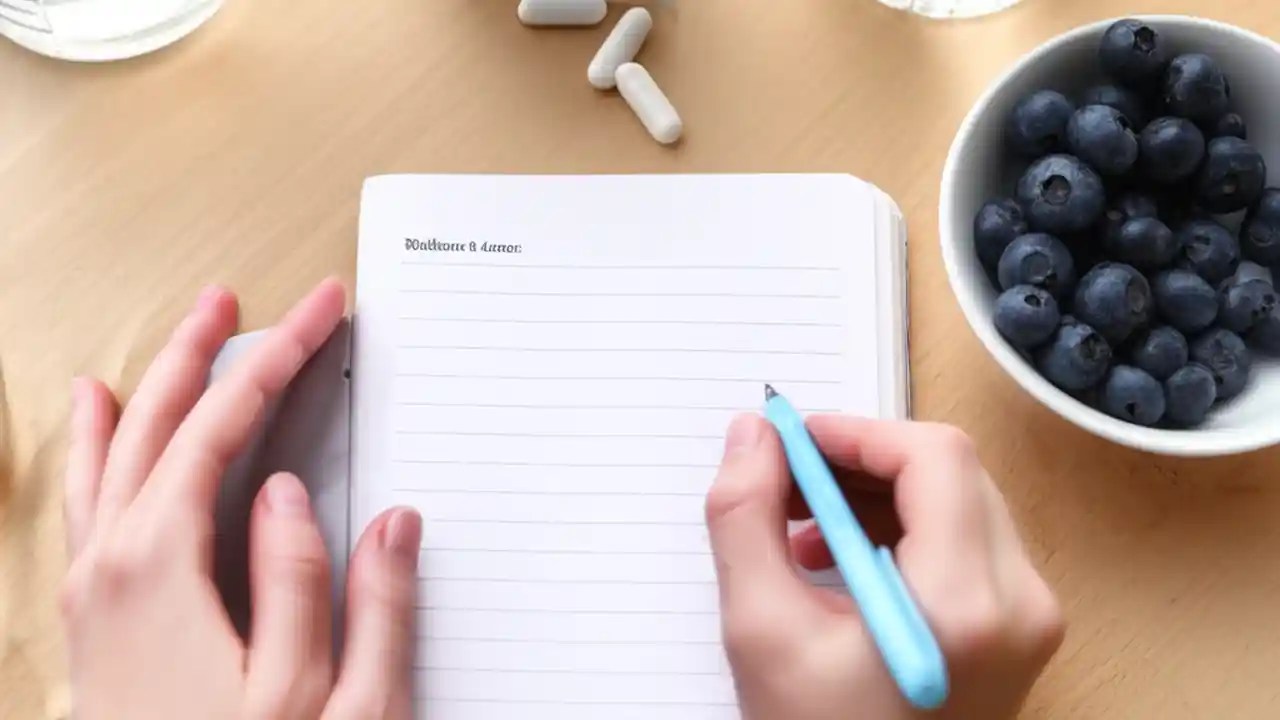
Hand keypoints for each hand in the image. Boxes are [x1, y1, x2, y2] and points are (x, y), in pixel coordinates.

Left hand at [62, 279, 421, 719]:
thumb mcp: (329, 706)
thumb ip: (334, 596)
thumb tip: (350, 509)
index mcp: (163, 567)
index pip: (220, 426)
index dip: (274, 357)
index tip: (318, 311)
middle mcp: (111, 563)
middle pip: (155, 420)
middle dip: (207, 347)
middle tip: (247, 298)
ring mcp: (95, 588)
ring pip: (113, 451)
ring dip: (151, 382)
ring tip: (181, 331)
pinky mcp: (99, 614)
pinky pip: (88, 496)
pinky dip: (95, 442)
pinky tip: (95, 419)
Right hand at [705, 414, 1063, 719]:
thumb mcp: (761, 631)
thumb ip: (745, 518)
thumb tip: (751, 438)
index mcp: (967, 604)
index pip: (934, 457)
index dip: (857, 432)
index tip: (794, 440)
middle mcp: (1020, 603)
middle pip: (949, 471)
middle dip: (860, 462)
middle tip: (790, 479)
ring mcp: (1028, 617)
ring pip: (957, 498)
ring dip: (877, 493)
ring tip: (803, 527)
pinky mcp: (1016, 628)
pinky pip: (965, 539)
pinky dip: (902, 528)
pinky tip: (840, 557)